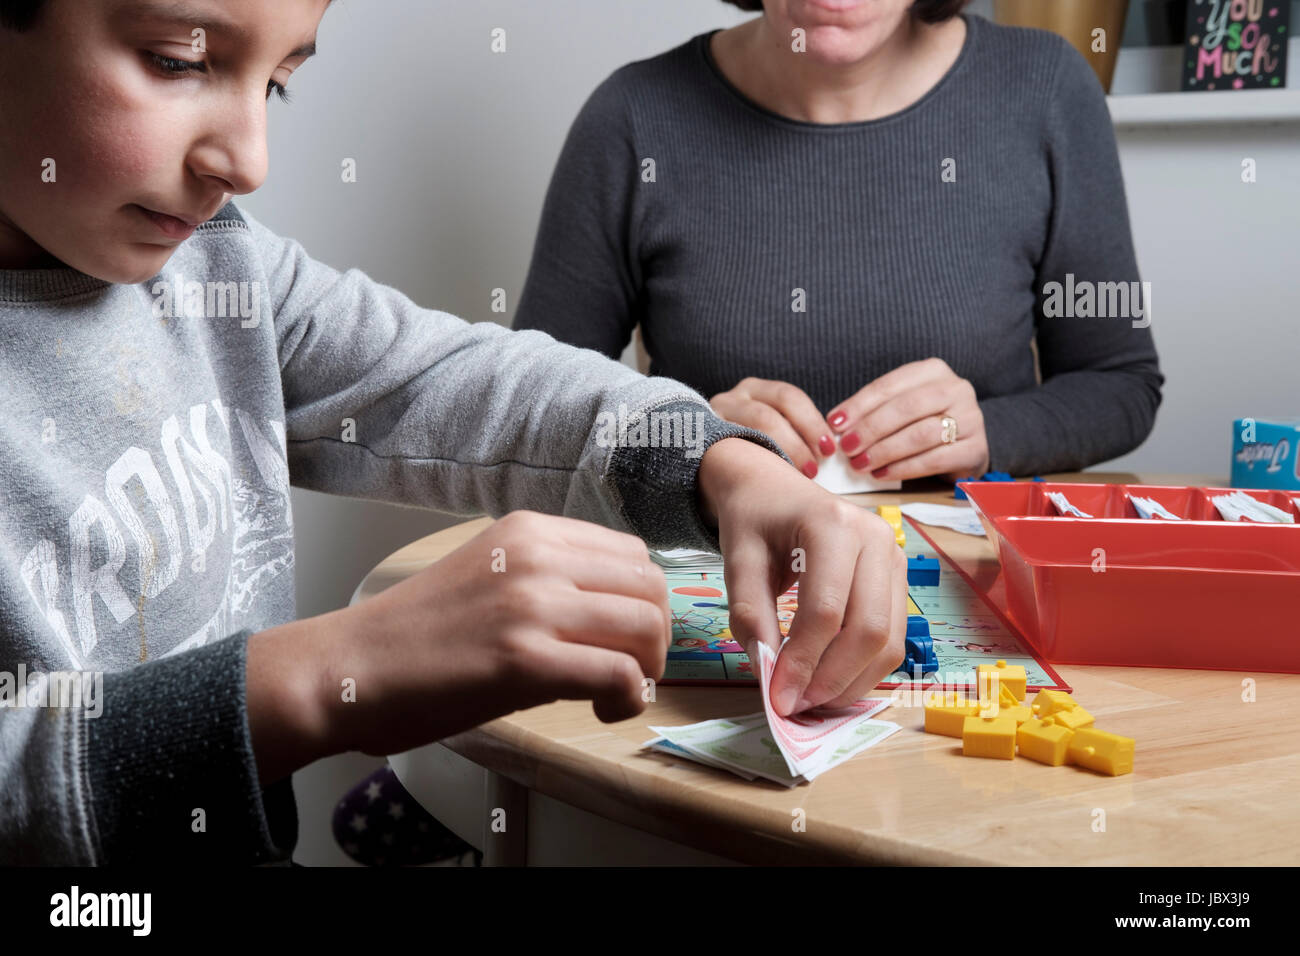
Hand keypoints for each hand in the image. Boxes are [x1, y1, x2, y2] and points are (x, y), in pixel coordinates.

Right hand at [314, 511, 671, 757]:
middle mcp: (537, 557)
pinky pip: (620, 674)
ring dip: (647, 669)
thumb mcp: (488, 574)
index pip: (632, 553)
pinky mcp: (525, 660)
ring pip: (646, 627)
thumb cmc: (413, 634)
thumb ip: (548, 577)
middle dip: (655, 637)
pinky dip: (628, 698)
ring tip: (614, 693)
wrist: (348, 668)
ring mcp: (532, 605)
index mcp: (529, 531)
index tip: (625, 637)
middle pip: (650, 587)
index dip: (642, 601)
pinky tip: (602, 710)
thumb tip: (611, 608)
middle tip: (631, 670)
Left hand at [698, 438, 906, 715]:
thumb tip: (769, 673)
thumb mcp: (738, 559)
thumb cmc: (754, 519)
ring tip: (811, 699)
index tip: (777, 698)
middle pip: (869, 630)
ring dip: (852, 682)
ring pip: (889, 641)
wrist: (772, 488)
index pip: (826, 611)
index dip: (803, 662)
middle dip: (832, 679)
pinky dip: (864, 669)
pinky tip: (830, 682)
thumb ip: (751, 614)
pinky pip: (892, 637)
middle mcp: (877, 538)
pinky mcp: (897, 579)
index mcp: (833, 524)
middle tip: (795, 704)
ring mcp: (895, 558)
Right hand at [709, 377, 835, 479]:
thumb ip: (796, 438)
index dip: (812, 423)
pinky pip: (729, 449)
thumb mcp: (771, 437)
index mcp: (756, 390)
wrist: (703, 469)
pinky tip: (764, 483)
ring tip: (793, 478)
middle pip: (768, 414)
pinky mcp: (700, 438)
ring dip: (778, 455)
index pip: (789, 398)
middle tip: (814, 470)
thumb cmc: (747, 455)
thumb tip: (829, 454)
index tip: (829, 450)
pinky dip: (752, 465)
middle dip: (796, 443)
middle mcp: (732, 399)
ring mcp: (712, 418)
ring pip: (748, 432)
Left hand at [826, 358, 988, 481]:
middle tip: (847, 448)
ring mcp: (971, 418)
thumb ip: (874, 411)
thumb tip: (837, 426)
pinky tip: (882, 474)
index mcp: (933, 371)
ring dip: (885, 451)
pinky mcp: (975, 449)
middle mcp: (956, 389)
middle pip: (906, 408)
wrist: (965, 447)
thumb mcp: (901, 408)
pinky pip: (934, 460)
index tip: (835, 423)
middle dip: (871, 429)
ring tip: (861, 464)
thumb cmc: (924, 424)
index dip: (859, 405)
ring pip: (920, 434)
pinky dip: (903, 469)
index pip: (890, 385)